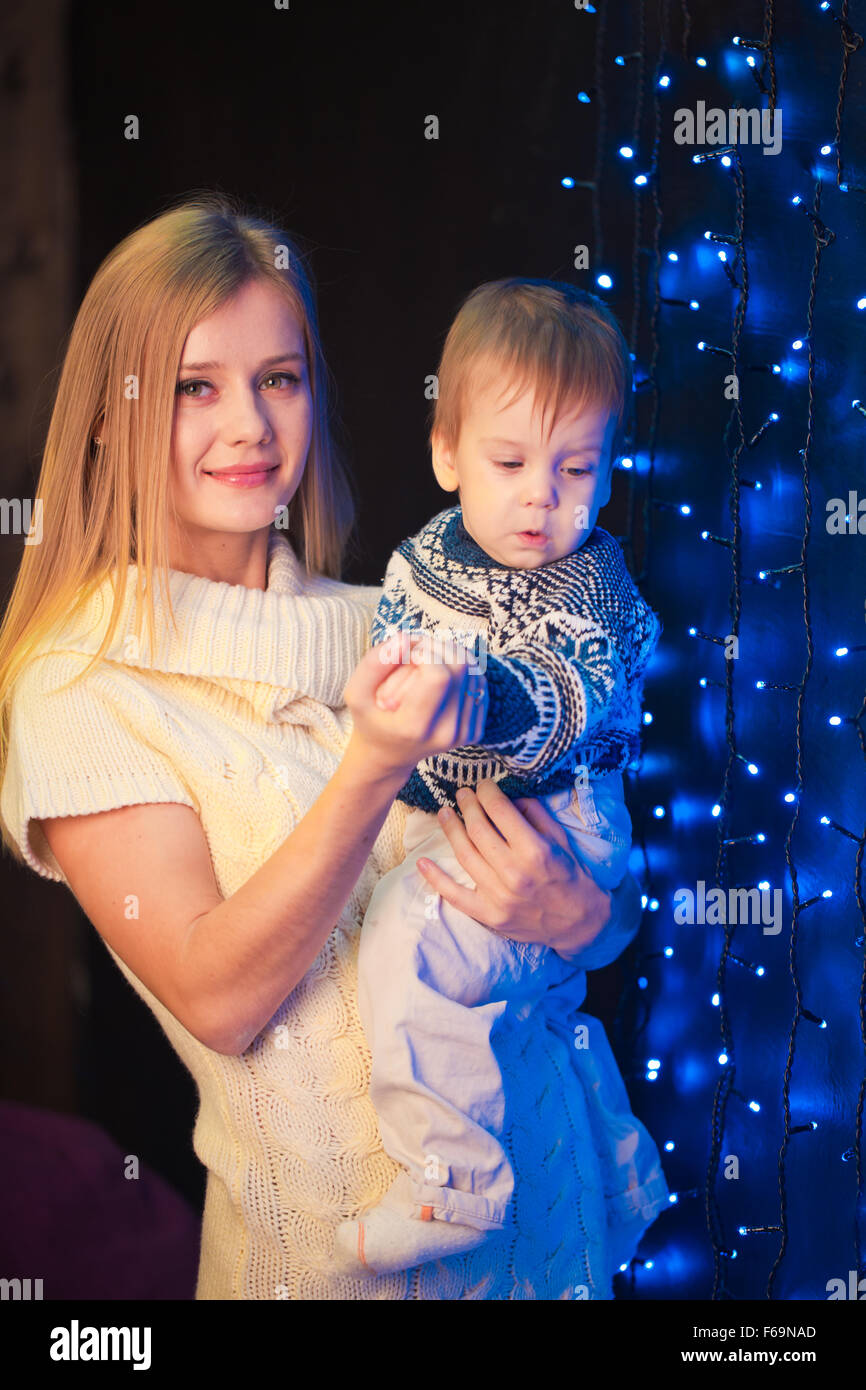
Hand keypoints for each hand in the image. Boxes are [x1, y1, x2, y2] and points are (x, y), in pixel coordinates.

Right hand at [343, 631, 487, 780]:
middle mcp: (444, 733)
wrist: (389, 755)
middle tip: (417, 653)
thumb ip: (374, 663)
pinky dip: (462, 671)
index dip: (424, 652)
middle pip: (460, 667)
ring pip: (474, 670)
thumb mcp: (356, 693)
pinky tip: (441, 677)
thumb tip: (406, 638)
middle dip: (439, 648)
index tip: (408, 654)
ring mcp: (464, 733)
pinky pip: (480, 683)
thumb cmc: (371, 720)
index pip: (437, 675)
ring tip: (426, 665)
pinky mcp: (475, 729)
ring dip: (450, 657)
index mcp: (414, 727)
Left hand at [416, 779, 618, 956]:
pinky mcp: (490, 915)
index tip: (482, 784)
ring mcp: (499, 896)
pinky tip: (422, 862)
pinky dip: (436, 879)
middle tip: (461, 793)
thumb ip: (536, 815)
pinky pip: (456, 896)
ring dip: (451, 830)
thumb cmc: (572, 876)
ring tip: (444, 813)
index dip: (487, 792)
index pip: (501, 811)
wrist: (579, 922)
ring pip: (465, 855)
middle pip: (478, 830)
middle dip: (467, 806)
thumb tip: (510, 798)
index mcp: (535, 851)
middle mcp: (514, 872)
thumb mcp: (560, 840)